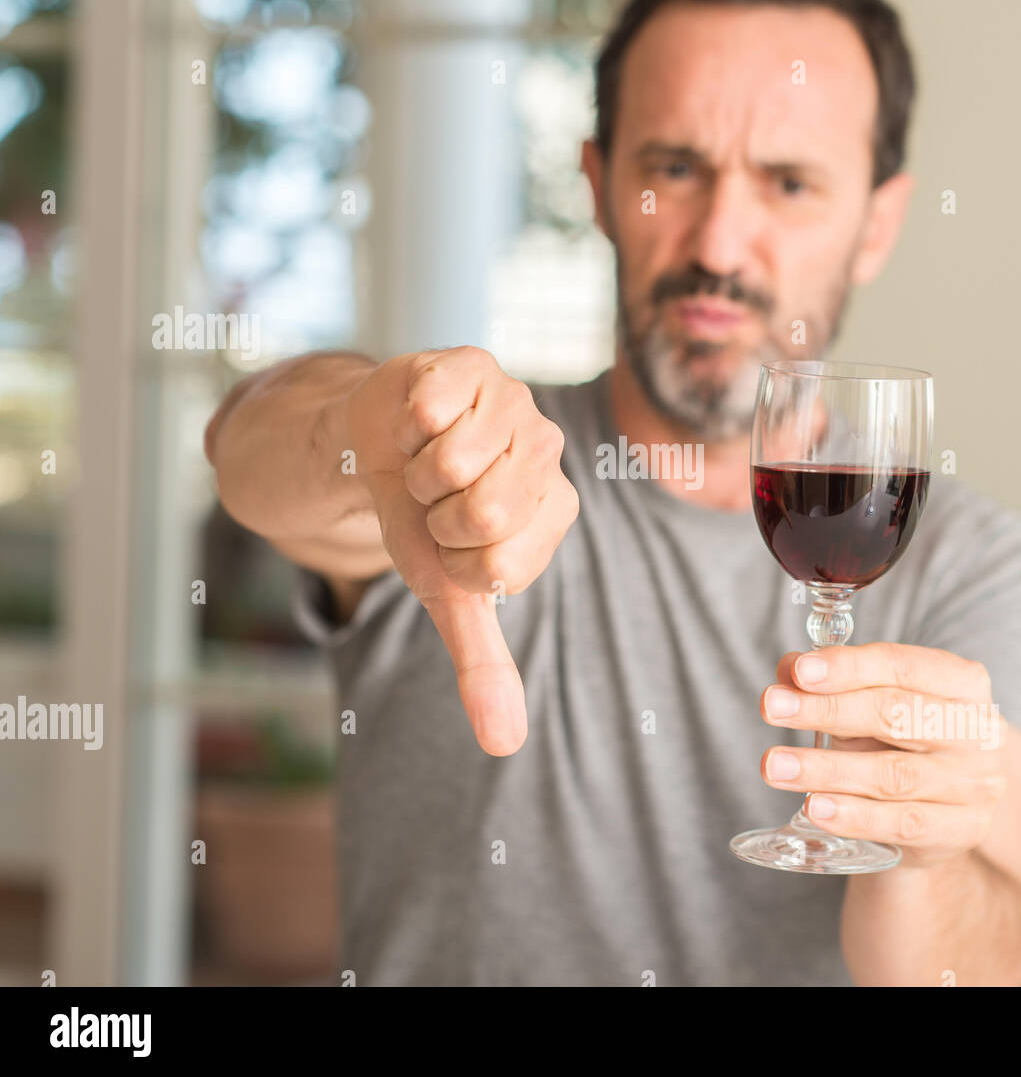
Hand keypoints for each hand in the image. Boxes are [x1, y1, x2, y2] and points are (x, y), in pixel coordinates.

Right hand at [344, 347, 578, 755]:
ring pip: (454, 464)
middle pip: (485, 514)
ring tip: (427, 461)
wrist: (376, 447)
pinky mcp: (474, 365)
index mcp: (555, 511)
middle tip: (436, 500)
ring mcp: (516, 404)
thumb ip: (482, 663)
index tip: (451, 542)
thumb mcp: (449, 594)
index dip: (453, 561)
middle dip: (435, 518)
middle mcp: (549, 454)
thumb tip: (505, 743)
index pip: (501, 564)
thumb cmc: (423, 517)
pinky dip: (403, 428)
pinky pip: (430, 411)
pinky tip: (416, 423)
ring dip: (416, 474)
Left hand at [758, 642, 1007, 868]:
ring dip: (826, 768)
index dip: (848, 666)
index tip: (799, 671)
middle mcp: (976, 730)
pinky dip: (854, 815)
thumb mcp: (868, 704)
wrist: (939, 809)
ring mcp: (974, 783)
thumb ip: (828, 684)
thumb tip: (788, 672)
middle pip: (895, 715)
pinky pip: (902, 822)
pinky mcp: (961, 829)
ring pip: (892, 774)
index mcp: (963, 682)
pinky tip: (814, 807)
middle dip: (826, 710)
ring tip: (776, 765)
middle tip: (771, 708)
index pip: (902, 666)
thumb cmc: (900, 742)